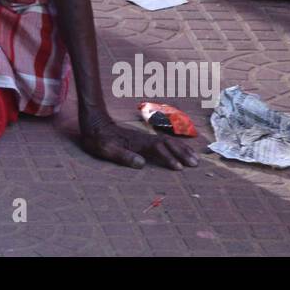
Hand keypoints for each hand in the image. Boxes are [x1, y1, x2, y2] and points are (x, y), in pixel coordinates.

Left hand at [80, 118, 199, 170]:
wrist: (94, 122)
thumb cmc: (98, 139)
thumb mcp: (105, 149)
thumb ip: (122, 156)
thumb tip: (141, 163)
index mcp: (136, 142)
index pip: (157, 149)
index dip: (168, 158)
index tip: (178, 168)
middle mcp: (143, 138)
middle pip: (167, 143)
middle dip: (181, 153)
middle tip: (195, 164)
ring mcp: (144, 137)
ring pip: (168, 141)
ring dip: (181, 149)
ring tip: (194, 159)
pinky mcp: (143, 139)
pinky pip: (164, 141)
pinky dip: (175, 146)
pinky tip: (181, 150)